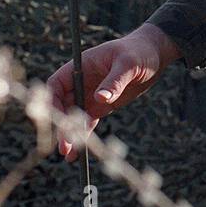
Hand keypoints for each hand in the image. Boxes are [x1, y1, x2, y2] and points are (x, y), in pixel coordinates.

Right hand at [45, 23, 180, 160]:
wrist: (153, 55)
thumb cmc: (138, 52)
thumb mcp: (128, 64)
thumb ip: (114, 81)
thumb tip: (100, 99)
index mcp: (80, 66)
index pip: (57, 84)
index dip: (52, 102)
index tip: (57, 119)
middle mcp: (81, 81)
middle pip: (62, 105)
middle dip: (61, 124)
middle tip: (64, 144)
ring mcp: (89, 95)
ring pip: (73, 117)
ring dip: (70, 134)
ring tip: (69, 154)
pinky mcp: (101, 106)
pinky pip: (87, 122)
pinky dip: (83, 135)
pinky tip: (79, 153)